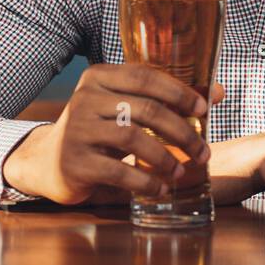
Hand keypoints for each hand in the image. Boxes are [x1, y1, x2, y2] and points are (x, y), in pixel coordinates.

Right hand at [2, 65, 215, 204]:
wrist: (47, 161)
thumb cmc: (97, 130)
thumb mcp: (122, 108)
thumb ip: (163, 99)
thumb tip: (217, 92)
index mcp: (98, 77)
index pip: (145, 76)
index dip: (178, 92)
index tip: (203, 110)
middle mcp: (84, 98)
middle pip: (145, 109)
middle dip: (181, 132)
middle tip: (202, 151)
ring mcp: (77, 130)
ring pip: (132, 138)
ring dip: (165, 158)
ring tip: (181, 172)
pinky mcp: (75, 161)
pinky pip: (118, 171)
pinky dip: (145, 182)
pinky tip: (160, 188)